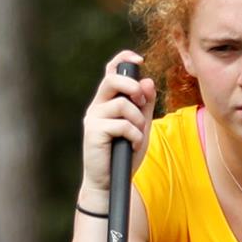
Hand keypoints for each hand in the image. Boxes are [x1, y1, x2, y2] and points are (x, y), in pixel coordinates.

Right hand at [79, 50, 157, 208]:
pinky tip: (132, 146)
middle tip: (142, 103)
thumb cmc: (124, 155)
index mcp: (107, 101)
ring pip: (121, 104)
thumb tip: (148, 81)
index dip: (123, 59)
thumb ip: (145, 105)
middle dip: (133, 87)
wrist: (110, 182)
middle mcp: (97, 106)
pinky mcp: (93, 132)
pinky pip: (121, 124)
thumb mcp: (141, 126)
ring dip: (137, 120)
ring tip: (137, 136)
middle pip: (112, 79)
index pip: (111, 72)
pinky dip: (134, 135)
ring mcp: (93, 118)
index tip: (139, 59)